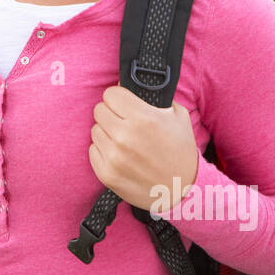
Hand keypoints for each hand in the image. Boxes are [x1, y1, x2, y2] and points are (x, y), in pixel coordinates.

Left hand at [87, 86, 200, 213]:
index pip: (110, 94)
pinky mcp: (106, 173)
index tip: (125, 104)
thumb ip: (153, 97)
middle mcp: (125, 136)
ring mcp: (114, 157)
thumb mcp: (177, 116)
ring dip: (107, 132)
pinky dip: (104, 150)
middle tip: (124, 122)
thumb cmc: (180, 150)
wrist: (181, 190)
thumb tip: (125, 84)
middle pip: (99, 110)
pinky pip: (93, 150)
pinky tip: (120, 155)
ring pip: (95, 130)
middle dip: (111, 113)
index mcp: (143, 118)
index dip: (118, 97)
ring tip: (125, 141)